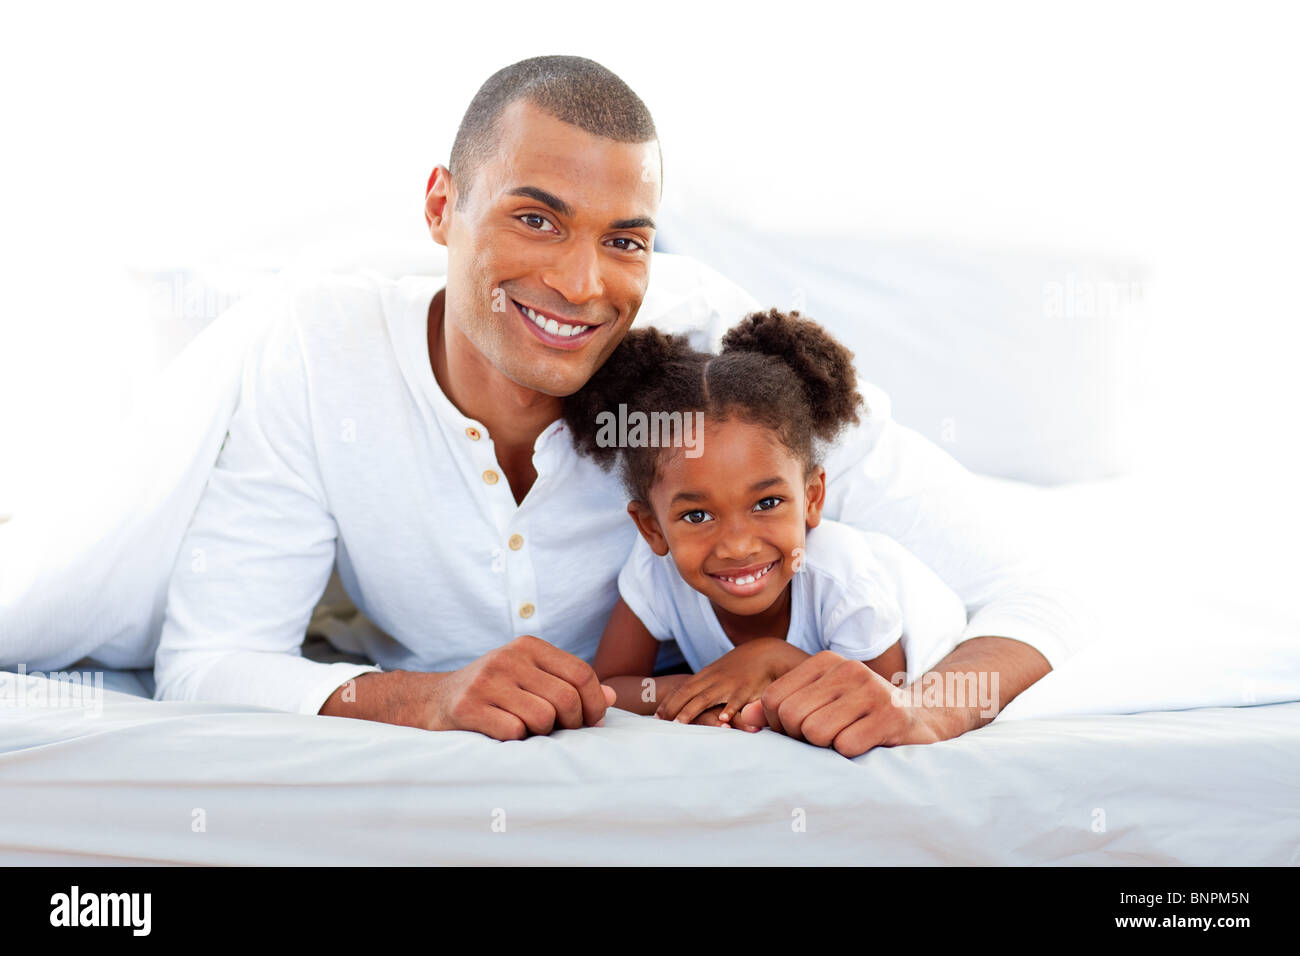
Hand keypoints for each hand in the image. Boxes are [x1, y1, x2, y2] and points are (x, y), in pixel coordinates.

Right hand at [322, 635, 615, 739]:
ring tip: (529, 732)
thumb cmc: (492, 693)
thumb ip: (568, 684)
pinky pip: (514, 732)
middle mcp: (508, 657)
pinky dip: (517, 741)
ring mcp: (486, 680)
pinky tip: (505, 736)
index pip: (581, 673)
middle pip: (566, 698)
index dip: (594, 703)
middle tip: (561, 733)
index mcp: (528, 646)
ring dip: (541, 734)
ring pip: (543, 717)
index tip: (591, 722)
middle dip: (572, 724)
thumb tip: (611, 697)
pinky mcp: (467, 707)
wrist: (431, 701)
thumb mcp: (530, 678)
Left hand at [655, 639, 809, 727]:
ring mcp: (729, 683)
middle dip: (672, 707)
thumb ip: (707, 683)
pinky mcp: (746, 689)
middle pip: (688, 693)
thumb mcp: (721, 671)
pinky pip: (736, 700)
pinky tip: (722, 720)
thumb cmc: (743, 665)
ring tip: (679, 723)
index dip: (669, 701)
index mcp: (708, 674)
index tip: (657, 714)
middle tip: (659, 722)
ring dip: (692, 710)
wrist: (767, 652)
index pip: (683, 688)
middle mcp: (714, 678)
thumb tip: (691, 695)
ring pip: (707, 697)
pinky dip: (729, 709)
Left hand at [736, 650, 943, 754]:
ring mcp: (872, 690)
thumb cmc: (860, 716)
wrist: (922, 720)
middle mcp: (848, 669)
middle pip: (792, 717)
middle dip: (802, 739)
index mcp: (826, 661)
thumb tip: (744, 718)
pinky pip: (845, 746)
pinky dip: (850, 754)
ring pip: (815, 732)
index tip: (801, 731)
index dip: (780, 725)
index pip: (774, 698)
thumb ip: (780, 708)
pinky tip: (866, 745)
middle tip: (826, 739)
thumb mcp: (820, 703)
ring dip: (827, 747)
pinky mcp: (891, 716)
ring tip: (846, 739)